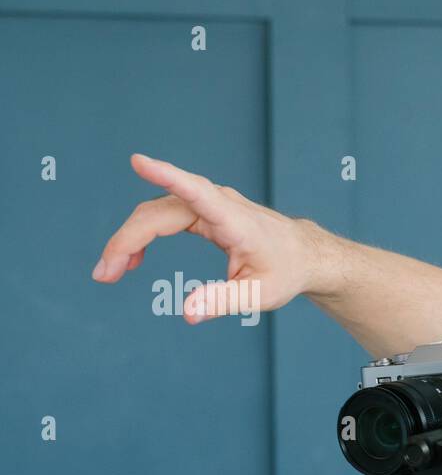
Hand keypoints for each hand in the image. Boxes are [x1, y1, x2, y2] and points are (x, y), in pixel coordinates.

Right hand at [90, 153, 334, 320]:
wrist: (304, 255)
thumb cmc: (286, 272)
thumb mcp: (261, 295)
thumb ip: (224, 302)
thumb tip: (188, 312)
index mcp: (235, 221)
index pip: (197, 192)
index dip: (166, 176)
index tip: (138, 161)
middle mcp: (219, 205)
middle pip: (160, 212)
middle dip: (127, 239)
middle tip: (104, 274)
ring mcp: (209, 204)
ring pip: (156, 212)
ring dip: (130, 238)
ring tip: (112, 272)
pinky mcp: (203, 211)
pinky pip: (164, 216)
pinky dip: (144, 235)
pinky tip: (132, 262)